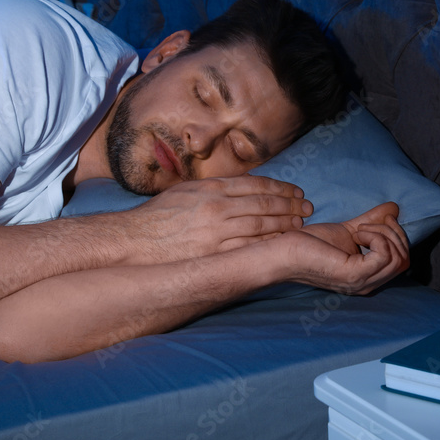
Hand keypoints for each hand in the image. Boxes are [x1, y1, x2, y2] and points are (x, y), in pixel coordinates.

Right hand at [122, 175, 312, 262]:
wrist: (131, 242)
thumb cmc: (156, 217)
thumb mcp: (186, 191)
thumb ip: (215, 188)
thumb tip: (241, 188)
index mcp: (211, 188)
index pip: (256, 184)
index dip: (280, 188)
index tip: (296, 191)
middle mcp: (217, 207)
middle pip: (264, 204)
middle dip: (290, 205)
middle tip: (308, 207)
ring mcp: (216, 232)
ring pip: (262, 226)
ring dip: (285, 225)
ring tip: (301, 224)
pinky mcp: (213, 255)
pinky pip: (249, 249)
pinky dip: (269, 246)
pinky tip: (283, 244)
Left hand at [279, 202, 409, 294]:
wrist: (285, 252)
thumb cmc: (310, 244)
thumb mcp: (349, 230)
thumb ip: (371, 222)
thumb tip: (394, 207)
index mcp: (368, 277)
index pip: (402, 261)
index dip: (397, 236)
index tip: (380, 220)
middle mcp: (368, 284)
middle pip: (404, 260)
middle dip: (395, 233)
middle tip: (370, 223)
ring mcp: (362, 282)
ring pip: (399, 258)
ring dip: (383, 234)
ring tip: (359, 229)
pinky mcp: (354, 275)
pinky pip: (385, 255)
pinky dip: (376, 237)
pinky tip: (357, 234)